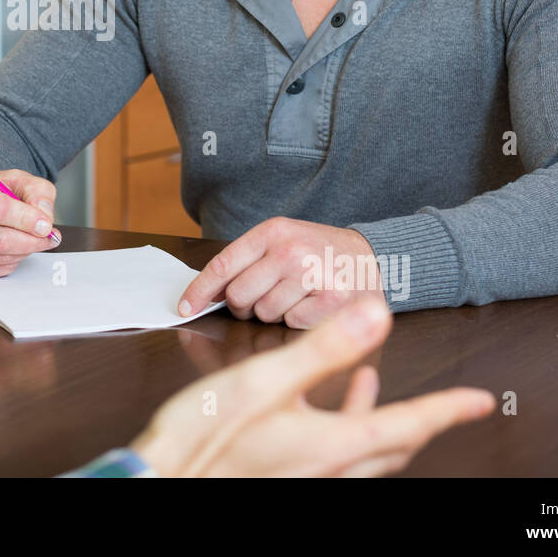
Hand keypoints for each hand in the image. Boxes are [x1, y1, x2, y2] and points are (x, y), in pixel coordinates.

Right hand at [0, 170, 59, 279]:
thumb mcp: (19, 180)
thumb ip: (37, 192)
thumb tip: (44, 218)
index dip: (26, 220)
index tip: (45, 225)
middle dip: (31, 241)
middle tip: (48, 237)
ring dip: (23, 251)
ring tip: (28, 238)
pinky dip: (11, 262)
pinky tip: (12, 248)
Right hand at [129, 296, 494, 475]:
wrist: (163, 480)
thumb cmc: (205, 438)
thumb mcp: (263, 380)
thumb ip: (322, 347)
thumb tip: (374, 314)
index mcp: (335, 444)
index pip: (410, 424)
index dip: (448, 408)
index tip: (481, 400)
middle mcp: (333, 471)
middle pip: (397, 446)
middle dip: (424, 421)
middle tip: (450, 404)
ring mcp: (311, 481)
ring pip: (371, 456)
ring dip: (384, 422)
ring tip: (375, 383)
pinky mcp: (289, 481)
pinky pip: (341, 459)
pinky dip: (347, 430)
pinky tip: (323, 407)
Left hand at [178, 216, 384, 327]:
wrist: (373, 256)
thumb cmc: (319, 252)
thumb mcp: (283, 240)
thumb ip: (248, 261)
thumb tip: (207, 292)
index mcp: (273, 232)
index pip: (223, 264)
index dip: (199, 289)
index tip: (184, 307)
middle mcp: (290, 250)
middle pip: (239, 296)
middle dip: (245, 305)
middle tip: (265, 296)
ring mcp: (312, 274)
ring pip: (265, 314)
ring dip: (274, 313)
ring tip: (295, 296)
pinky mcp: (333, 300)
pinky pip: (293, 324)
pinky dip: (299, 320)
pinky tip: (313, 304)